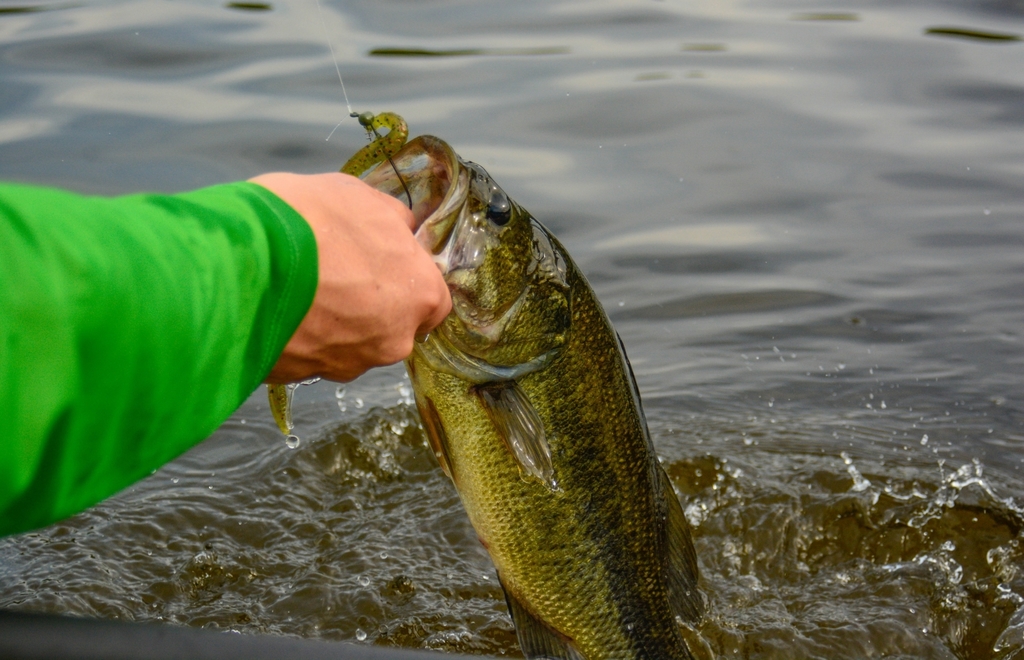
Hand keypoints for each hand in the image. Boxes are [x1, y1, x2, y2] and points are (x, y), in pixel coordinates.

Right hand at [251, 172, 450, 382]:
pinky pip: (311, 354)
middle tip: (335, 272)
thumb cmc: (308, 222)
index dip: (406, 280)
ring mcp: (349, 364)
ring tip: (299, 286)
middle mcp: (394, 340)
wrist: (237, 266)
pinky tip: (279, 305)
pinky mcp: (305, 377)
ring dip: (333, 321)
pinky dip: (301, 334)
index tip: (380, 263)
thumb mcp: (358, 196)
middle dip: (368, 303)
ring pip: (351, 343)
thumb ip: (389, 219)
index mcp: (421, 295)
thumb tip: (399, 228)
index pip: (432, 300)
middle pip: (392, 325)